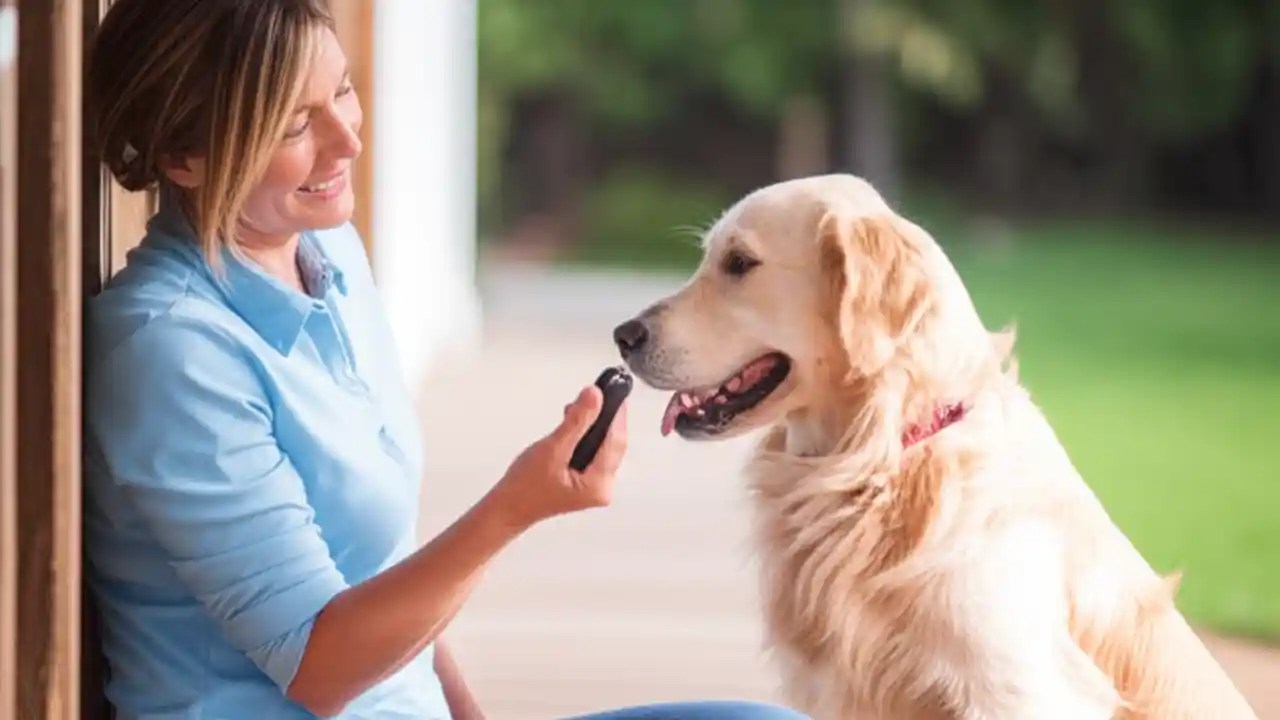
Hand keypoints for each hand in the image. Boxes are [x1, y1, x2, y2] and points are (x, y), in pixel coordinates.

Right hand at [488, 384, 628, 530]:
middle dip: (604, 418)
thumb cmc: (525, 486)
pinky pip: (594, 453)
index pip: (616, 441)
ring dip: (593, 426)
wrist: (508, 507)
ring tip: (578, 408)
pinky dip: (585, 437)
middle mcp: (602, 488)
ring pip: (604, 447)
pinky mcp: (586, 482)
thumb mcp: (552, 448)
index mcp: (598, 484)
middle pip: (613, 444)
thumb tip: (594, 396)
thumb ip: (576, 421)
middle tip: (597, 393)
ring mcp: (595, 486)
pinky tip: (573, 425)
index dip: (617, 413)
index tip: (615, 391)